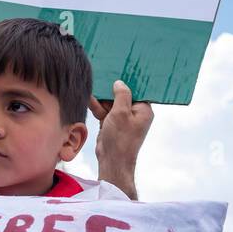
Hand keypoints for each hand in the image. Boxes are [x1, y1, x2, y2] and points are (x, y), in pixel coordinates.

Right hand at [90, 80, 152, 200]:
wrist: (112, 161)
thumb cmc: (120, 138)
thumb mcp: (121, 112)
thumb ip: (121, 95)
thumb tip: (119, 82)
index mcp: (143, 110)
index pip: (137, 91)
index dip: (127, 81)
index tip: (120, 70)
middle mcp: (135, 114)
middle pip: (122, 95)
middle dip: (111, 89)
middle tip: (103, 75)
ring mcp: (123, 120)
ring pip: (111, 103)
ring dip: (102, 98)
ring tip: (93, 87)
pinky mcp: (112, 124)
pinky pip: (105, 111)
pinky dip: (98, 107)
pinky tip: (89, 99)